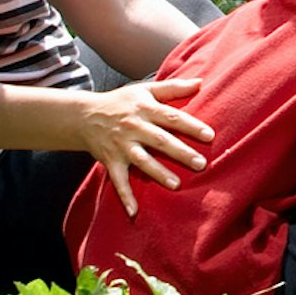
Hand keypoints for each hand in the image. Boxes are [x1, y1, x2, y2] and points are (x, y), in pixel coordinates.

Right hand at [77, 77, 211, 215]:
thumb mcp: (145, 90)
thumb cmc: (121, 102)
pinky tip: (135, 212)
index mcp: (146, 109)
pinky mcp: (111, 161)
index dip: (191, 126)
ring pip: (142, 160)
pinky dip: (125, 196)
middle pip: (160, 140)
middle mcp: (134, 127)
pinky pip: (118, 180)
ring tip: (176, 185)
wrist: (85, 115)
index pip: (172, 117)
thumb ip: (173, 87)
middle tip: (200, 164)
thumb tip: (200, 82)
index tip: (210, 135)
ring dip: (158, 173)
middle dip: (180, 152)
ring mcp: (121, 146)